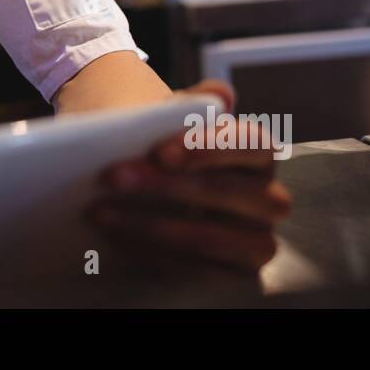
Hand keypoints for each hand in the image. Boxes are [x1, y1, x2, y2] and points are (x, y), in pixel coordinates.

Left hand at [85, 79, 290, 272]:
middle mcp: (267, 196)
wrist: (142, 174)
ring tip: (103, 211)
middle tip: (114, 177)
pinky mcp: (232, 274)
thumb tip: (220, 95)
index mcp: (258, 151)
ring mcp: (255, 240)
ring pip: (215, 238)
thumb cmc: (160, 142)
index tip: (161, 152)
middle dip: (168, 186)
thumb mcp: (166, 117)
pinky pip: (196, 271)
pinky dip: (152, 253)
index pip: (253, 143)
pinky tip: (116, 236)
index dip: (210, 147)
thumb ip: (188, 105)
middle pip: (229, 191)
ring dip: (154, 225)